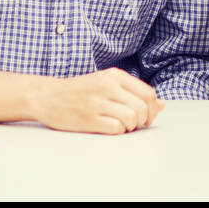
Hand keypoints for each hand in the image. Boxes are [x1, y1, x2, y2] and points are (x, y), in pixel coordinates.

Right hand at [28, 68, 163, 134]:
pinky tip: (112, 128)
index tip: (147, 115)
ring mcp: (97, 103)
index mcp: (114, 75)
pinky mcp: (88, 119)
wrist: (46, 96)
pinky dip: (119, 131)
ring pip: (131, 118)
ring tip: (123, 125)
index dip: (153, 108)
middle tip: (136, 123)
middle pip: (142, 107)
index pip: (147, 93)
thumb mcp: (107, 83)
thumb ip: (133, 91)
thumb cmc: (80, 90)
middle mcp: (107, 86)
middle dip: (144, 119)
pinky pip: (116, 128)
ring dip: (131, 126)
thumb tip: (162, 105)